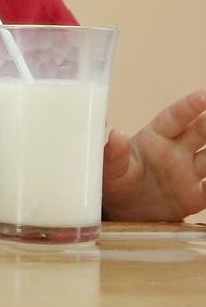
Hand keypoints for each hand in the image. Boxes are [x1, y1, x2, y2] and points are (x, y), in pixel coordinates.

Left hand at [102, 89, 205, 220]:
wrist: (122, 211)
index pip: (176, 117)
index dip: (189, 106)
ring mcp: (188, 172)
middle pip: (202, 131)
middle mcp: (177, 150)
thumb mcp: (111, 169)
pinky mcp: (195, 196)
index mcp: (155, 137)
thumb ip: (114, 154)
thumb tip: (116, 134)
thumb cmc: (115, 180)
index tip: (204, 96)